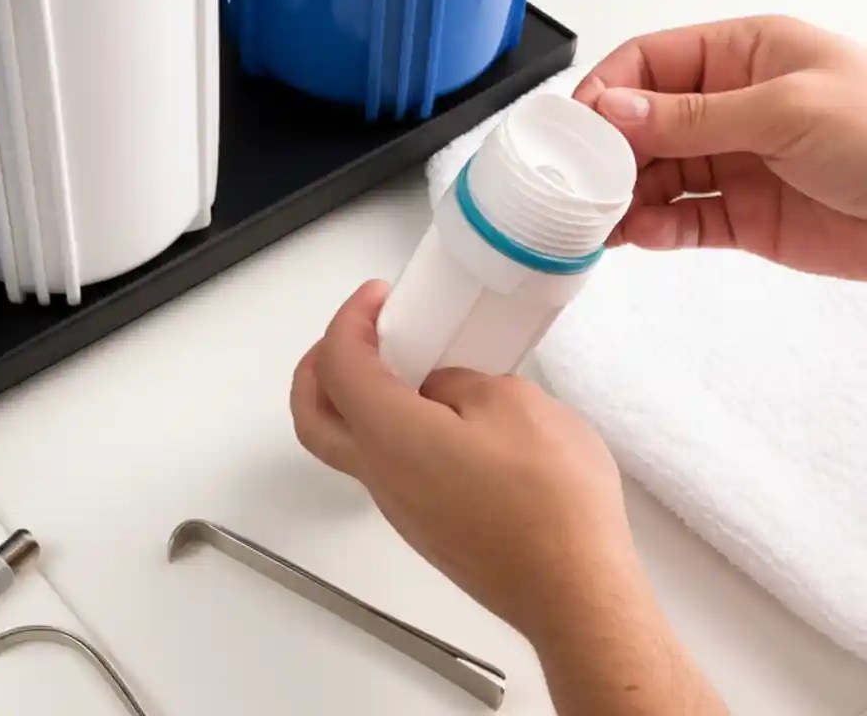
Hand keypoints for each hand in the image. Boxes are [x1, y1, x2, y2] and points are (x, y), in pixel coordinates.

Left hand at [291, 282, 726, 714]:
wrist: (574, 590)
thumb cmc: (549, 500)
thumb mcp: (512, 403)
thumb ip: (461, 382)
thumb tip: (442, 388)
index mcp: (388, 436)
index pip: (338, 365)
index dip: (349, 320)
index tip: (376, 297)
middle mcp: (380, 476)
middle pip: (312, 416)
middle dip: (318, 366)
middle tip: (355, 334)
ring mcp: (400, 508)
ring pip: (346, 445)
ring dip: (354, 400)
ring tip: (403, 367)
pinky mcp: (426, 527)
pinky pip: (386, 468)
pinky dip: (388, 430)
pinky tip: (439, 417)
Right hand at [573, 16, 866, 279]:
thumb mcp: (785, 110)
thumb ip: (692, 115)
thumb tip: (614, 109)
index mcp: (745, 55)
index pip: (651, 62)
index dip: (607, 91)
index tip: (576, 128)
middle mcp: (733, 106)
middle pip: (643, 124)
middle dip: (608, 153)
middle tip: (580, 182)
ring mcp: (736, 162)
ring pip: (656, 177)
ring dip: (624, 197)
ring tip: (601, 218)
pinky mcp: (742, 216)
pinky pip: (681, 220)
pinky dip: (655, 229)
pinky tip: (640, 235)